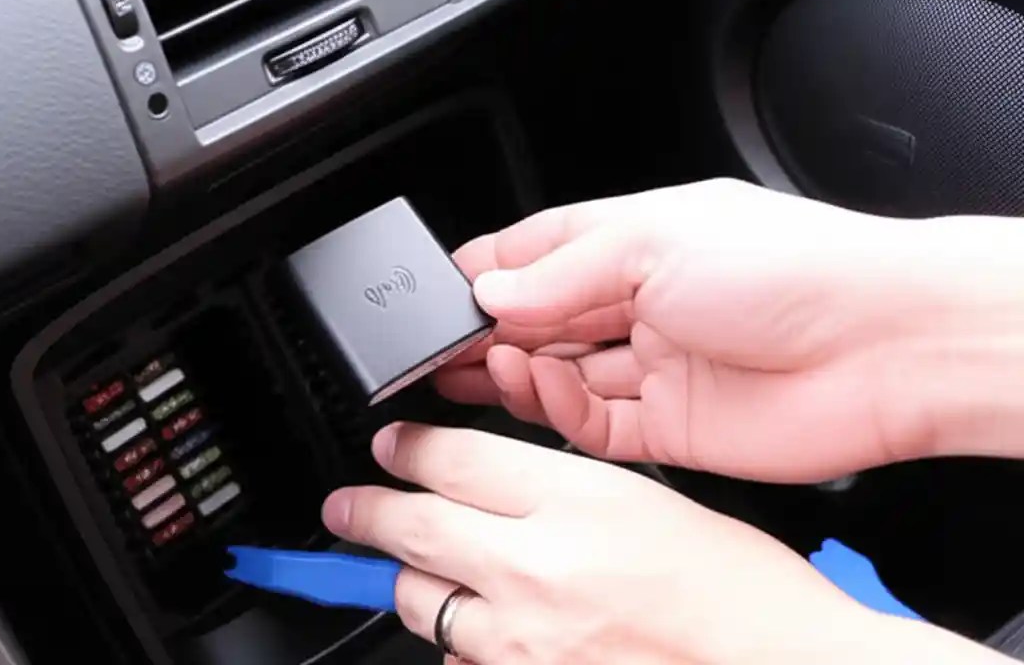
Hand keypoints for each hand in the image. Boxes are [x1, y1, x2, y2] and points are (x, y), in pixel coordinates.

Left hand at [324, 423, 1006, 663]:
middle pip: (412, 525)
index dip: (409, 446)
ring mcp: (523, 641)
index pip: (455, 457)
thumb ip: (564, 494)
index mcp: (576, 502)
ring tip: (419, 570)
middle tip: (342, 506)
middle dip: (364, 510)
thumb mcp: (657, 504)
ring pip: (423, 600)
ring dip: (415, 580)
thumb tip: (495, 488)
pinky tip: (488, 635)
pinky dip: (463, 645)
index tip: (392, 446)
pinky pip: (460, 661)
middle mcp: (536, 569)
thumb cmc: (745, 598)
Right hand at [435, 179, 1023, 480]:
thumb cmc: (791, 267)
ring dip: (513, 373)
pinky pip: (592, 425)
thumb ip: (561, 272)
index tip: (437, 292)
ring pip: (559, 375)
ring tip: (476, 367)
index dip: (487, 273)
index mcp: (638, 240)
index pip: (540, 253)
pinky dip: (556, 413)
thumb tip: (491, 291)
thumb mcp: (654, 241)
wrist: (881, 346)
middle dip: (488, 331)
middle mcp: (643, 302)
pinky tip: (539, 391)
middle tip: (437, 346)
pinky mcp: (669, 427)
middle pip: (542, 319)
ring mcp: (655, 366)